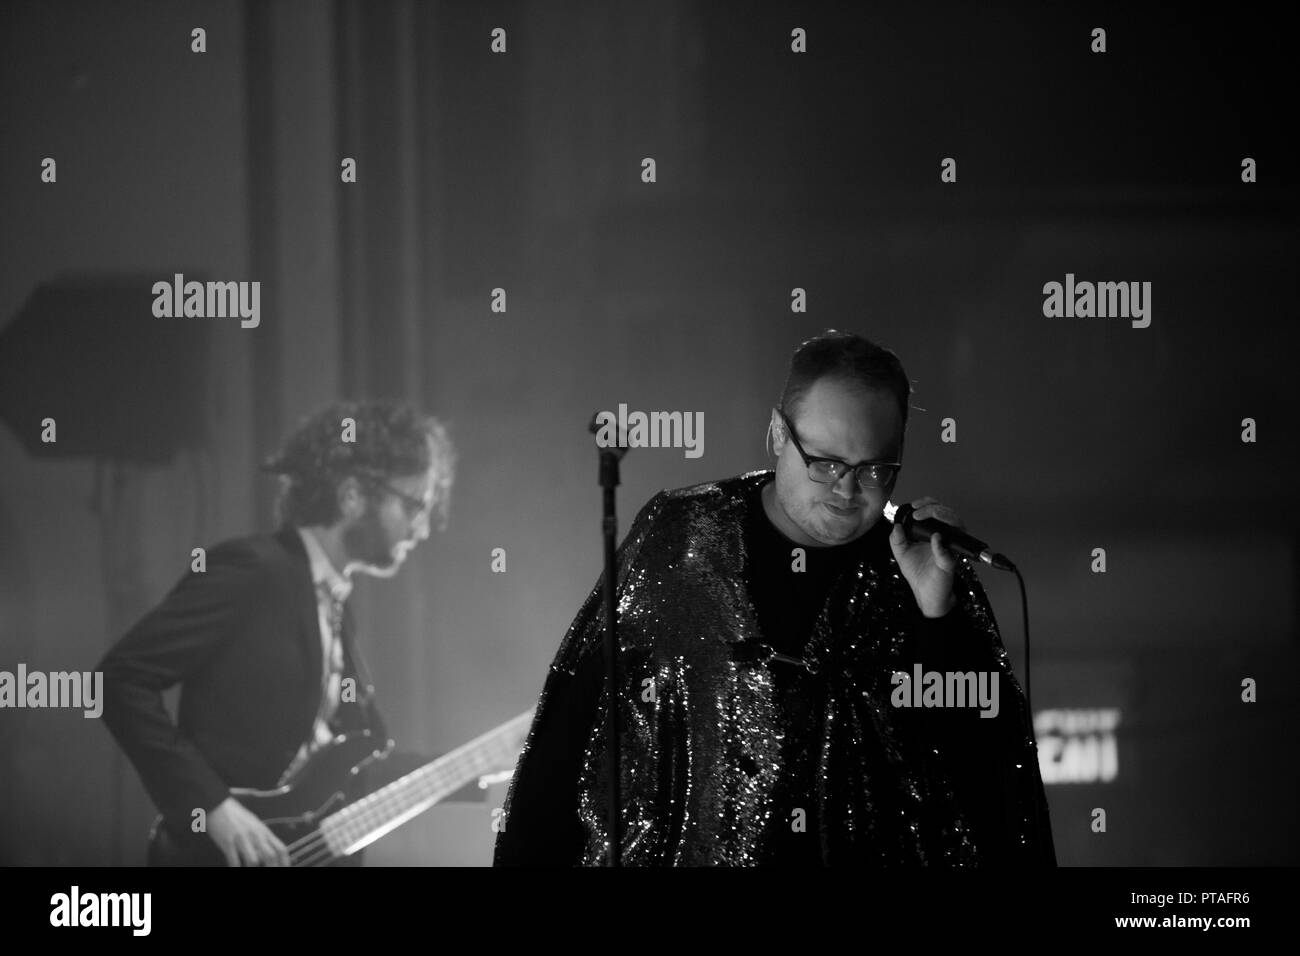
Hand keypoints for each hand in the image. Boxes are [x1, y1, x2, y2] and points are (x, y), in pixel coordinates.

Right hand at [207, 797, 288, 866]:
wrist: (218, 805)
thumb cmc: (236, 816)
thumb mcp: (254, 824)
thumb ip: (262, 838)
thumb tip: (270, 853)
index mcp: (263, 831)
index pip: (280, 848)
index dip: (285, 862)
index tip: (285, 868)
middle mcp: (255, 835)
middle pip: (271, 856)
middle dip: (272, 868)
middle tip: (271, 873)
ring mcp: (242, 839)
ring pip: (254, 860)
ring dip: (253, 869)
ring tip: (250, 870)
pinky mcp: (228, 842)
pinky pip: (234, 861)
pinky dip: (236, 867)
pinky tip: (236, 868)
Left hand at [889, 496, 962, 617]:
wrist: (926, 594)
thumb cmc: (918, 573)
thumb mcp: (901, 553)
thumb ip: (896, 539)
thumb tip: (896, 526)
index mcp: (935, 533)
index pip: (937, 510)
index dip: (928, 503)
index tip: (914, 505)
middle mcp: (946, 537)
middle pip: (948, 513)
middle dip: (932, 507)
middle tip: (917, 512)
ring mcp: (950, 548)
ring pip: (956, 524)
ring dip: (940, 516)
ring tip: (922, 518)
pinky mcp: (950, 562)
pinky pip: (948, 551)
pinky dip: (941, 544)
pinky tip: (935, 538)